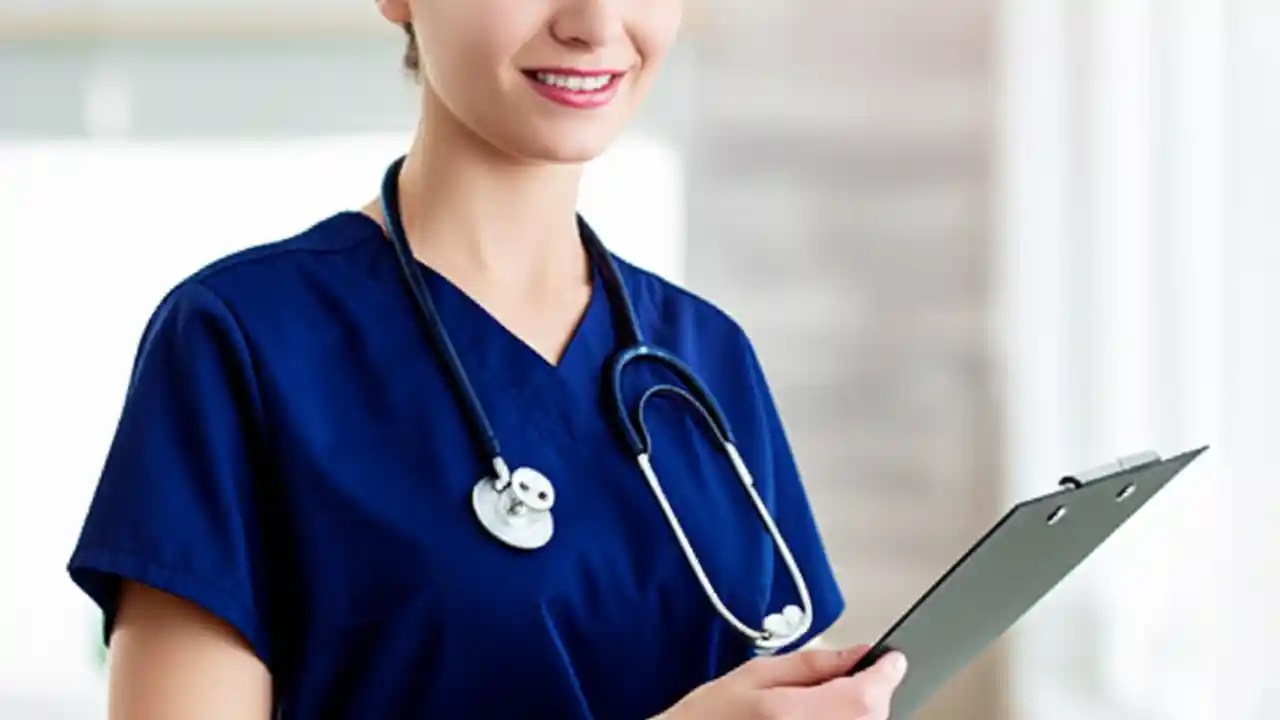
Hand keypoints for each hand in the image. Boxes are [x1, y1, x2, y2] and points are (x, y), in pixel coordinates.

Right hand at [658, 645, 906, 719]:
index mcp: (793, 716)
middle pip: (873, 717)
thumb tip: (858, 653)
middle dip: (869, 694)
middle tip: (848, 680)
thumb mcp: (753, 675)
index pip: (866, 695)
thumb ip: (811, 663)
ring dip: (858, 715)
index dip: (885, 674)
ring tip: (819, 708)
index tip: (893, 658)